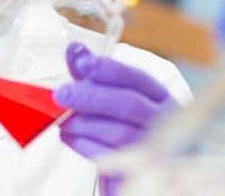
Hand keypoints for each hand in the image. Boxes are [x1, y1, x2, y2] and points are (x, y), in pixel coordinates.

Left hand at [52, 43, 176, 194]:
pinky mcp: (139, 172)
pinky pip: (110, 157)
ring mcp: (155, 148)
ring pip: (120, 132)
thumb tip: (74, 49)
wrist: (139, 175)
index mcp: (159, 97)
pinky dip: (85, 145)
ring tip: (62, 121)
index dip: (110, 70)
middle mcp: (162, 121)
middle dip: (91, 96)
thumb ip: (94, 76)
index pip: (138, 78)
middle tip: (62, 94)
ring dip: (84, 124)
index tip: (83, 64)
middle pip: (129, 104)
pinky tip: (69, 137)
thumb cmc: (125, 129)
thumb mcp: (111, 99)